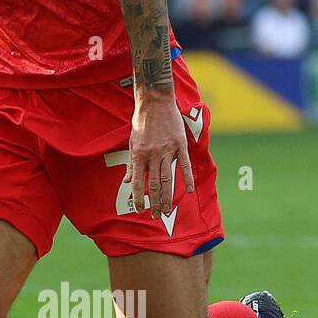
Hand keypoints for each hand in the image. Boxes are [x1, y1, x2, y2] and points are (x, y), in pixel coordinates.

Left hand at [125, 91, 194, 217]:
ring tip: (167, 210)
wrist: (155, 101)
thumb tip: (128, 180)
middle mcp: (153, 154)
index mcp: (139, 154)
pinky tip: (189, 191)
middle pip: (154, 184)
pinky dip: (187, 178)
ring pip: (168, 178)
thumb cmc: (141, 121)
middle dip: (154, 202)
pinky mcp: (180, 144)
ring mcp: (167, 149)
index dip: (138, 198)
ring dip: (168, 196)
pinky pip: (184, 164)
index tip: (139, 210)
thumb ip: (132, 162)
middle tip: (156, 216)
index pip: (138, 182)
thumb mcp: (132, 141)